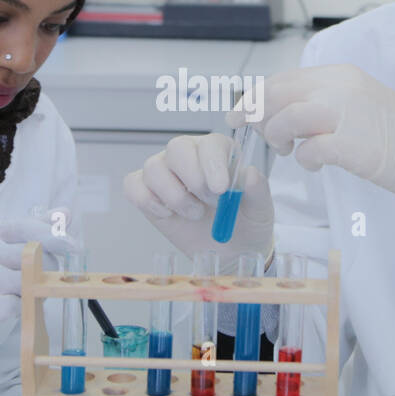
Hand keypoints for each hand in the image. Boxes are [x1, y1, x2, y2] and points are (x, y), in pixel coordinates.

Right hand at [0, 215, 79, 361]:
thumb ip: (30, 234)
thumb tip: (65, 213)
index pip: (21, 226)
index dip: (50, 233)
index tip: (74, 244)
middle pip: (27, 255)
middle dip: (46, 267)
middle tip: (46, 278)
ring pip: (23, 282)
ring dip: (32, 290)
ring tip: (22, 295)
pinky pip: (15, 306)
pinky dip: (20, 309)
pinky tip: (9, 310)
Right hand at [123, 133, 273, 262]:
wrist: (230, 252)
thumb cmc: (245, 223)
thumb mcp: (260, 209)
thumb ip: (258, 190)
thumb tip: (250, 174)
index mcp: (219, 152)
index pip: (209, 143)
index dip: (212, 163)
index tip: (221, 189)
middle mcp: (190, 155)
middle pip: (176, 148)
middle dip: (192, 178)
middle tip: (209, 202)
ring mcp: (165, 172)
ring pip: (154, 168)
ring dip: (174, 196)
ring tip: (195, 213)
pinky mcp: (147, 192)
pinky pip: (133, 186)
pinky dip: (149, 202)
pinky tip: (169, 215)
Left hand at [227, 64, 394, 209]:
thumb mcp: (358, 104)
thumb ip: (322, 101)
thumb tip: (279, 112)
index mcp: (340, 75)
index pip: (281, 80)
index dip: (253, 99)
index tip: (238, 115)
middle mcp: (341, 87)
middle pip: (276, 94)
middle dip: (257, 117)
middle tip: (259, 137)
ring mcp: (348, 114)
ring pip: (286, 118)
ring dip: (277, 137)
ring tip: (289, 151)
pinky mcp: (354, 145)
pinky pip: (310, 149)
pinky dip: (305, 159)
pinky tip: (314, 163)